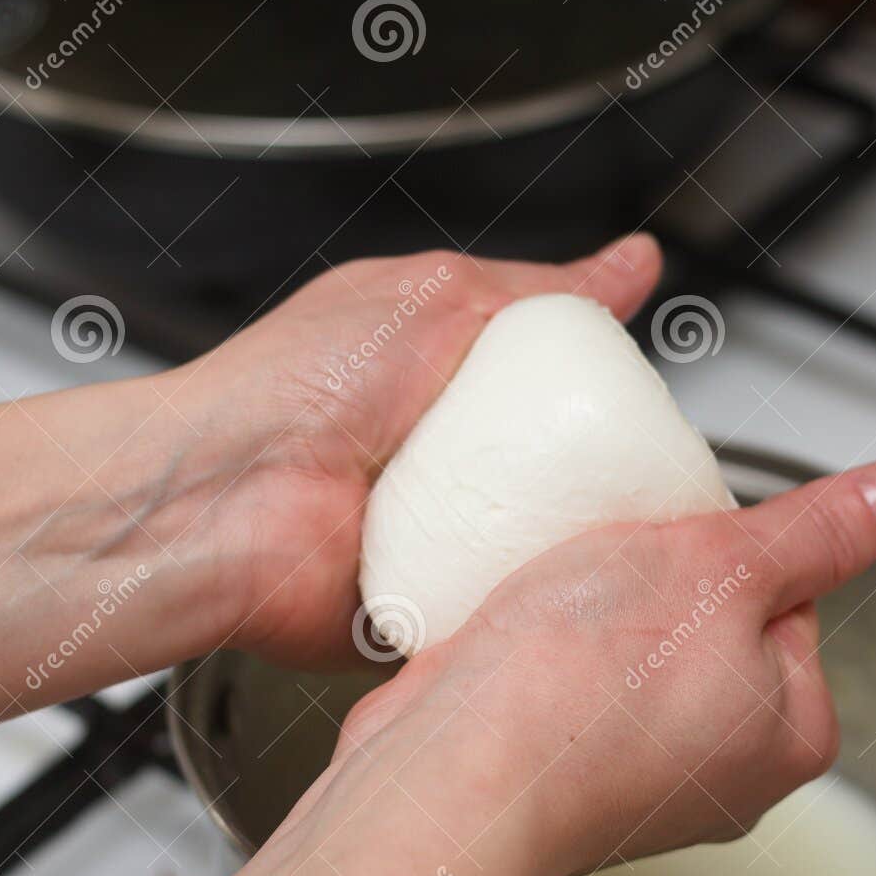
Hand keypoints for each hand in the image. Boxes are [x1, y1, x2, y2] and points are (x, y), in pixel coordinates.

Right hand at [144, 456, 875, 875]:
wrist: (453, 771)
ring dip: (595, 605)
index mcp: (792, 729)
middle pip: (707, 618)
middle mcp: (723, 771)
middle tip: (616, 566)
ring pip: (631, 643)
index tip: (686, 539)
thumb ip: (820, 528)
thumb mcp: (724, 565)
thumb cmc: (583, 694)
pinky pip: (568, 678)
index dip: (732, 547)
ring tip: (561, 597)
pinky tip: (520, 632)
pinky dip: (545, 647)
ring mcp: (638, 777)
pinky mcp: (562, 769)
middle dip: (659, 575)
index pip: (789, 595)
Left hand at [152, 237, 663, 666]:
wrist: (221, 496)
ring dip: (573, 540)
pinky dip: (527, 597)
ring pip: (541, 546)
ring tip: (616, 527)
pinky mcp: (426, 610)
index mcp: (441, 385)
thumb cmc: (292, 388)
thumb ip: (540, 288)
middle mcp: (441, 465)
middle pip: (561, 475)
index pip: (554, 393)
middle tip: (648, 475)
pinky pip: (501, 609)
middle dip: (603, 479)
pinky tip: (556, 580)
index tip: (653, 409)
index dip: (605, 400)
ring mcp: (433, 540)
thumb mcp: (436, 297)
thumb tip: (628, 265)